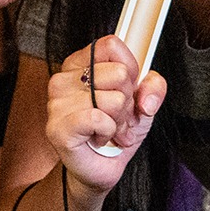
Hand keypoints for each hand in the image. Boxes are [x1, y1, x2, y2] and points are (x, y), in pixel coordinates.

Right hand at [47, 37, 164, 194]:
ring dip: (119, 120)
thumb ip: (153, 87)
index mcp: (80, 63)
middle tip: (117, 116)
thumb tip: (147, 95)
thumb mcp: (143, 103)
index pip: (111, 44)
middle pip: (118, 72)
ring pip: (113, 99)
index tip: (127, 87)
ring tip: (109, 129)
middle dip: (127, 101)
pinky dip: (108, 131)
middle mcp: (64, 79)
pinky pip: (99, 118)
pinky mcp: (58, 128)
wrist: (101, 166)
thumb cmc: (116, 130)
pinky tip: (100, 137)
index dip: (129, 68)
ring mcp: (56, 103)